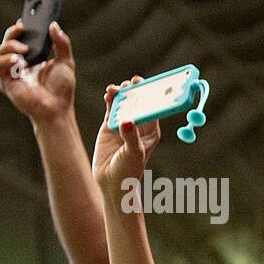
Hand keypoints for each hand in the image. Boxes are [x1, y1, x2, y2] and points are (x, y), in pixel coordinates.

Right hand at [0, 21, 75, 123]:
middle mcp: (19, 65)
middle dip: (12, 33)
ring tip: (24, 49)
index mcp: (32, 59)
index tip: (24, 22)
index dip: (19, 29)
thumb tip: (54, 25)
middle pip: (7, 42)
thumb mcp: (66, 62)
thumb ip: (61, 43)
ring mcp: (11, 73)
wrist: (57, 110)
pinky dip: (6, 60)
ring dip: (10, 46)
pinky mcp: (6, 82)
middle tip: (21, 29)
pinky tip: (18, 61)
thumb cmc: (61, 90)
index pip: (20, 39)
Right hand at [92, 77, 161, 202]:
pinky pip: (111, 107)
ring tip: (118, 88)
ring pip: (124, 103)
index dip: (153, 94)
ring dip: (122, 93)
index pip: (154, 108)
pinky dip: (110, 99)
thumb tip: (126, 121)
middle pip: (139, 102)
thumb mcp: (133, 154)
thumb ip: (130, 137)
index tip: (149, 84)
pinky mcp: (109, 125)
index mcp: (151, 131)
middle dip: (136, 90)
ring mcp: (123, 124)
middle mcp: (139, 125)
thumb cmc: (129, 170)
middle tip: (132, 82)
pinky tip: (109, 92)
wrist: (111, 182)